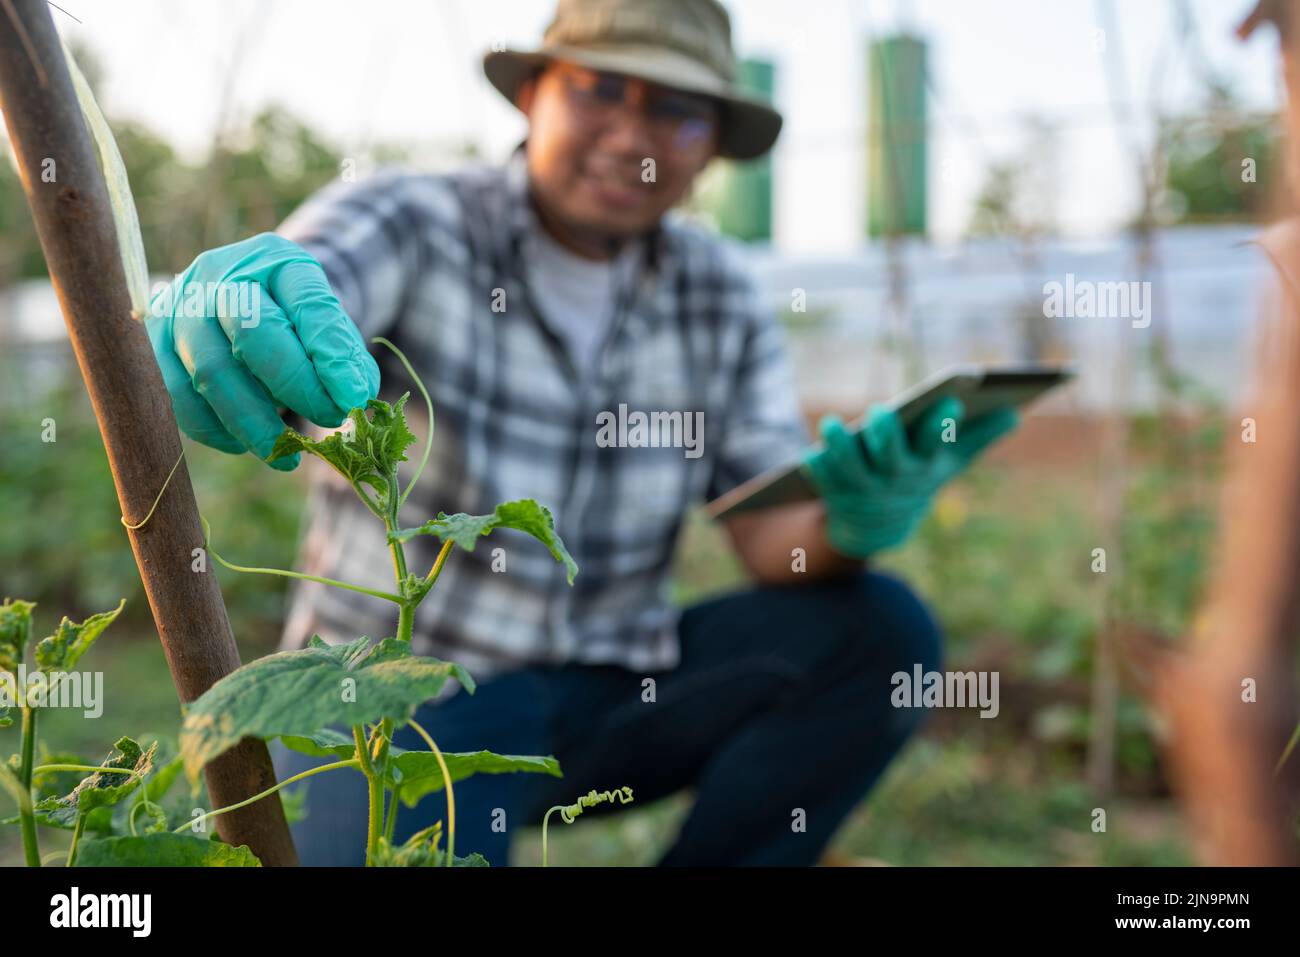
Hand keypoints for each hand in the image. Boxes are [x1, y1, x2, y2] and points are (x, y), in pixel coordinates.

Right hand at [145, 233, 379, 469]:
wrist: (233, 296)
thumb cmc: (289, 316)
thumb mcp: (322, 321)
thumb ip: (342, 354)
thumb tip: (356, 396)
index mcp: (276, 261)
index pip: (308, 305)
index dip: (332, 355)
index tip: (354, 398)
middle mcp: (220, 275)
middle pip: (253, 334)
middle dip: (296, 388)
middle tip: (328, 420)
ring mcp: (180, 307)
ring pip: (212, 374)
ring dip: (255, 423)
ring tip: (287, 453)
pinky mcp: (152, 343)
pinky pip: (178, 398)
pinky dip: (216, 431)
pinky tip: (246, 444)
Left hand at [800, 397, 1018, 557]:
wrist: (879, 528)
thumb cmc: (917, 478)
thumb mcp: (947, 461)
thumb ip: (978, 437)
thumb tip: (1015, 413)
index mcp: (925, 467)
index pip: (936, 444)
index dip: (942, 426)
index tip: (949, 402)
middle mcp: (896, 481)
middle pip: (892, 459)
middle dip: (887, 438)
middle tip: (880, 411)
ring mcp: (865, 491)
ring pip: (853, 471)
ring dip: (842, 450)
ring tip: (830, 425)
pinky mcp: (837, 496)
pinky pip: (826, 484)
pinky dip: (818, 472)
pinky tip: (809, 455)